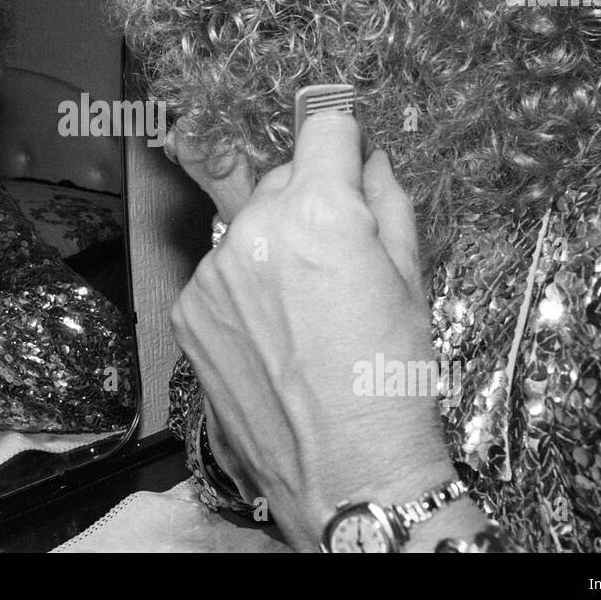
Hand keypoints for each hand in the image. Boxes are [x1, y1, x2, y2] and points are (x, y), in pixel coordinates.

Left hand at [170, 111, 462, 549]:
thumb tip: (369, 158)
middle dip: (311, 200)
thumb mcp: (411, 279)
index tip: (349, 154)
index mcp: (318, 213)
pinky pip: (221, 271)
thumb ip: (387, 201)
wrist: (346, 472)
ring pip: (247, 225)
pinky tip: (273, 331)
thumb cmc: (391, 378)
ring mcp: (212, 272)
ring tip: (304, 307)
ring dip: (273, 243)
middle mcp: (252, 230)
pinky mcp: (189, 310)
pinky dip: (243, 285)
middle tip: (338, 255)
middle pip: (283, 177)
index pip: (323, 128)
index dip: (344, 139)